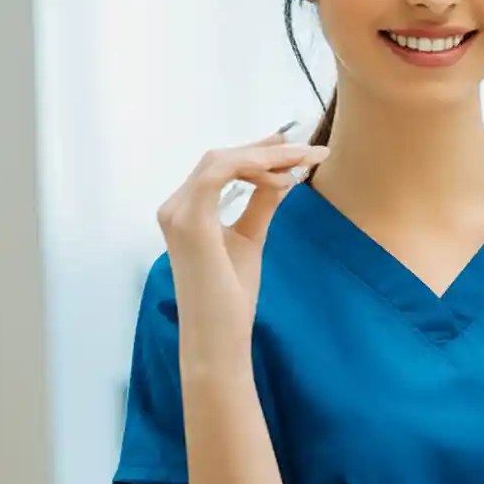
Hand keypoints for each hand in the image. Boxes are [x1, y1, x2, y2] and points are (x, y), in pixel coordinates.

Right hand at [156, 128, 329, 358]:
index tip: (295, 149)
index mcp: (187, 210)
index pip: (221, 167)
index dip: (258, 153)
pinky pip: (220, 174)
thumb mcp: (250, 238)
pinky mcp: (189, 221)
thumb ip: (260, 204)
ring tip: (303, 160)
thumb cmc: (231, 295)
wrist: (218, 335)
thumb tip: (281, 177)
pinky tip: (283, 179)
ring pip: (221, 160)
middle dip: (268, 150)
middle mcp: (175, 206)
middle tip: (308, 148)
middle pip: (221, 158)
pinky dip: (253, 168)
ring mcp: (178, 212)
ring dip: (267, 156)